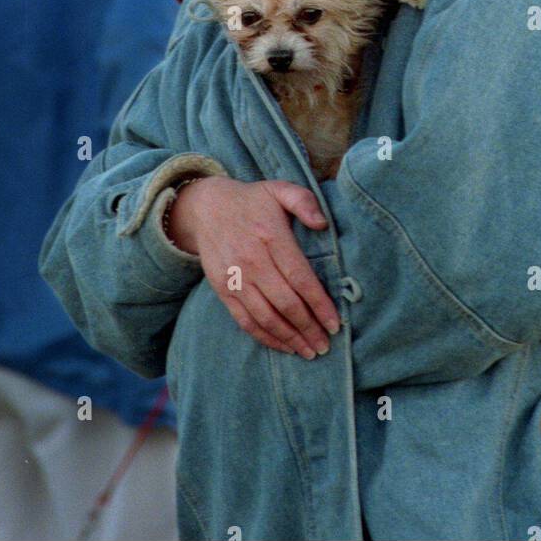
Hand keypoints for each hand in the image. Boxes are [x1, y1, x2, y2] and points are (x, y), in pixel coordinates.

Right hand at [168, 177, 341, 357]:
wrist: (206, 207)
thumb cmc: (252, 200)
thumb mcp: (279, 189)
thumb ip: (304, 201)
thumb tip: (322, 223)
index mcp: (270, 236)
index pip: (300, 277)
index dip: (319, 303)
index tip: (335, 323)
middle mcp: (252, 260)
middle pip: (285, 303)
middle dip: (308, 328)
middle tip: (326, 345)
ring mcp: (235, 278)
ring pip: (265, 317)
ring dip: (289, 338)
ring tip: (309, 351)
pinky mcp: (222, 290)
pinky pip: (245, 320)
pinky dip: (265, 337)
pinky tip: (283, 346)